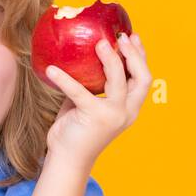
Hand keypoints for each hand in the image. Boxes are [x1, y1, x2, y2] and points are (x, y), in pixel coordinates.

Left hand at [43, 32, 150, 168]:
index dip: (141, 56)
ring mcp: (112, 115)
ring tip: (98, 43)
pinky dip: (64, 79)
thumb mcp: (89, 103)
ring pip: (118, 80)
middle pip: (142, 78)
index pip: (144, 78)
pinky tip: (51, 70)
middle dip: (134, 54)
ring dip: (110, 59)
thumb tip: (82, 54)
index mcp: (130, 108)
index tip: (133, 36)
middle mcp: (127, 112)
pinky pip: (79, 92)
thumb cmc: (76, 129)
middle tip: (119, 37)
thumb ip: (93, 85)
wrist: (68, 159)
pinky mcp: (94, 118)